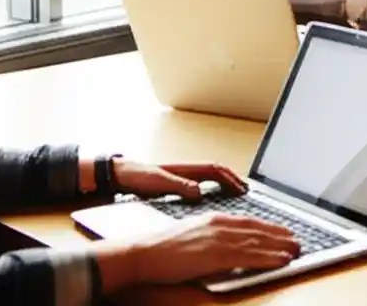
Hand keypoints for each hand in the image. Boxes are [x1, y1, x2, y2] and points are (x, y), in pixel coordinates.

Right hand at [95, 212, 299, 291]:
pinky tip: (281, 261)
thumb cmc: (165, 248)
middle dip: (281, 236)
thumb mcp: (194, 235)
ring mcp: (219, 239)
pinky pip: (249, 257)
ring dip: (281, 247)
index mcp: (215, 219)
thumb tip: (230, 245)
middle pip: (259, 230)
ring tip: (297, 251)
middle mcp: (220, 225)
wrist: (144, 253)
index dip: (270, 227)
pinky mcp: (216, 255)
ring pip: (258, 243)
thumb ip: (214, 237)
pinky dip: (269, 258)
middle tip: (298, 241)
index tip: (284, 232)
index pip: (250, 221)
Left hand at [113, 161, 247, 200]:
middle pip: (217, 173)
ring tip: (236, 192)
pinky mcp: (177, 184)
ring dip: (225, 183)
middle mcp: (187, 171)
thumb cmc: (137, 177)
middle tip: (246, 191)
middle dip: (233, 180)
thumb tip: (200, 192)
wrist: (121, 176)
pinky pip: (202, 184)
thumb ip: (179, 186)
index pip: (216, 171)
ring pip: (211, 178)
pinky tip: (213, 197)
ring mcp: (182, 177)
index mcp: (187, 169)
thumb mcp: (158, 182)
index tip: (242, 189)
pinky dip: (213, 188)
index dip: (231, 179)